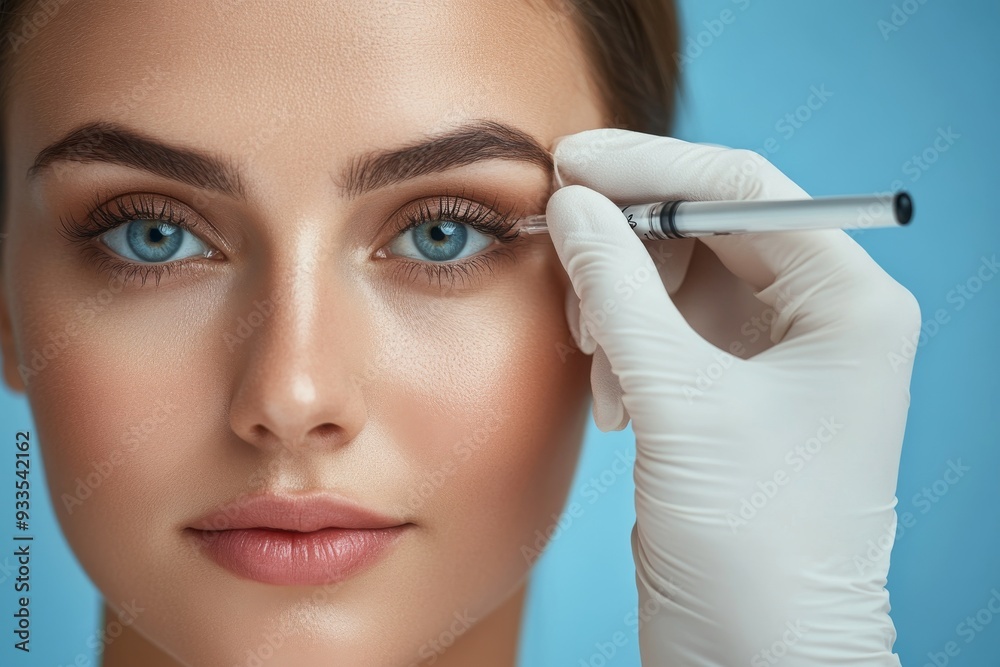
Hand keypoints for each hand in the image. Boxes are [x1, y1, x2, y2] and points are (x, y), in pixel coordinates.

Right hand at [544, 129, 919, 665]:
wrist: (756, 660)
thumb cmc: (753, 548)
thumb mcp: (679, 402)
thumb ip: (620, 291)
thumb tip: (575, 205)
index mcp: (849, 305)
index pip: (745, 190)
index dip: (653, 167)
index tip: (574, 161)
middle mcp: (822, 322)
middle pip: (711, 230)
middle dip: (630, 243)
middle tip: (562, 248)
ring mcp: (778, 360)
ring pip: (681, 281)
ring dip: (621, 302)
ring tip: (592, 351)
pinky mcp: (735, 398)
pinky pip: (670, 333)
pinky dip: (627, 346)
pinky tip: (611, 395)